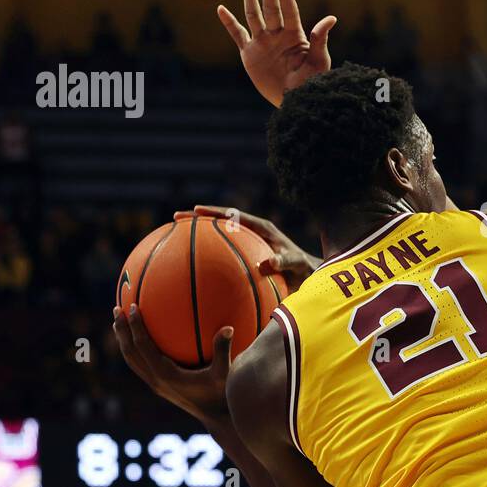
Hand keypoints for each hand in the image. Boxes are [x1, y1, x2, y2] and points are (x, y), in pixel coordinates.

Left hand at [113, 304, 232, 424]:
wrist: (215, 418)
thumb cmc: (220, 395)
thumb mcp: (223, 374)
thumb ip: (223, 351)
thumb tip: (228, 327)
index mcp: (165, 375)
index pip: (143, 347)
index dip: (136, 327)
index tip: (132, 307)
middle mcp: (155, 380)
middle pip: (130, 353)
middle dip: (122, 331)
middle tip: (116, 309)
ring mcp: (155, 384)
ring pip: (132, 360)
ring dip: (124, 340)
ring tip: (119, 322)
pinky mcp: (158, 386)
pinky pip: (140, 365)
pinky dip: (135, 349)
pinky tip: (140, 338)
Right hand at [177, 205, 320, 289]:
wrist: (311, 277)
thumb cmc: (306, 269)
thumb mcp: (298, 264)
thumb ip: (285, 261)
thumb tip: (265, 264)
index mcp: (263, 229)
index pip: (235, 215)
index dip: (215, 212)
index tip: (196, 210)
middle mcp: (253, 233)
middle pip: (221, 221)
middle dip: (199, 218)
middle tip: (176, 217)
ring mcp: (248, 245)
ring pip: (219, 237)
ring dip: (200, 237)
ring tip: (174, 237)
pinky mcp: (246, 258)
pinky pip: (224, 257)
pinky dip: (209, 260)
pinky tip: (192, 272)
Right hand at [217, 0, 335, 107]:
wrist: (295, 102)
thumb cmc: (312, 83)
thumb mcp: (319, 61)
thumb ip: (320, 39)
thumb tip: (331, 18)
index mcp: (295, 36)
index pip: (289, 11)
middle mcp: (277, 35)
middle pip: (270, 7)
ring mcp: (262, 43)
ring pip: (253, 14)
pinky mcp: (249, 54)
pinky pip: (237, 34)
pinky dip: (229, 22)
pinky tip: (221, 8)